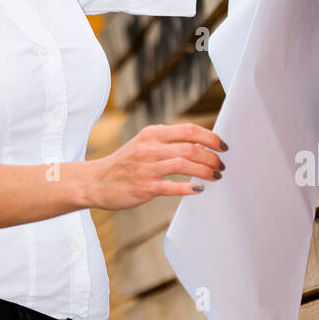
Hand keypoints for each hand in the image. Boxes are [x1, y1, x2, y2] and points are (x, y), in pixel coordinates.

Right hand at [82, 123, 226, 210]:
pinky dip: (188, 187)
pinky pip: (171, 186)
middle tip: (221, 165)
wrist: (96, 181)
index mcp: (152, 134)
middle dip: (212, 157)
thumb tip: (199, 143)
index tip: (222, 146)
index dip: (211, 137)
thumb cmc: (124, 163)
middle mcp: (150, 148)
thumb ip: (167, 141)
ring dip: (205, 171)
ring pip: (184, 165)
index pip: (189, 130)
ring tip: (215, 176)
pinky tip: (198, 189)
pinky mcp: (144, 187)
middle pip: (191, 148)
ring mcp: (147, 168)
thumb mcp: (143, 143)